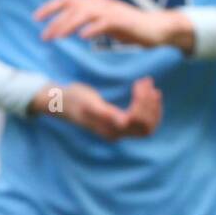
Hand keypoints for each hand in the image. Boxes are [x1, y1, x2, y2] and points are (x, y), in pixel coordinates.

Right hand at [28, 78, 162, 139]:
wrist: (63, 102)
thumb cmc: (75, 99)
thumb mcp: (89, 103)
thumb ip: (106, 114)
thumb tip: (124, 123)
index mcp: (111, 129)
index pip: (139, 121)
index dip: (144, 102)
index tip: (139, 82)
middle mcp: (118, 133)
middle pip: (146, 124)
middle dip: (150, 102)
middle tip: (146, 81)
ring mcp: (120, 130)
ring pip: (148, 124)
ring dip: (152, 104)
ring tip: (149, 84)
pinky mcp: (122, 124)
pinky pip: (144, 122)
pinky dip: (151, 107)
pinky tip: (151, 92)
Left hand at [34, 0, 195, 54]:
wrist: (156, 28)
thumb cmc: (128, 25)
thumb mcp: (102, 15)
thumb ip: (84, 6)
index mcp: (95, 2)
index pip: (68, 0)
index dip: (51, 7)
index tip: (36, 18)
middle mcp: (101, 3)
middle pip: (73, 7)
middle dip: (56, 20)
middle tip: (44, 36)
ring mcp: (112, 11)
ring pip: (85, 13)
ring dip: (69, 24)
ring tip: (57, 37)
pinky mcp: (123, 21)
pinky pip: (105, 23)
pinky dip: (93, 28)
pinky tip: (83, 36)